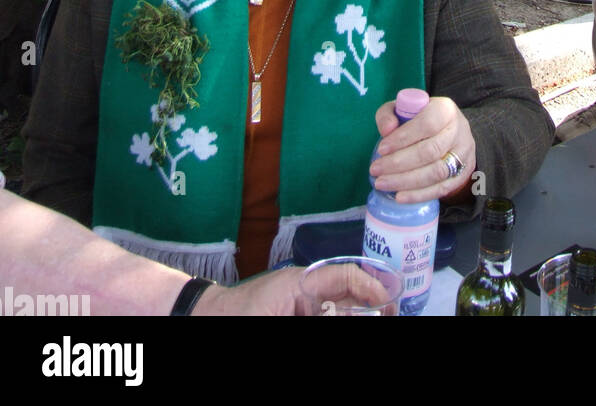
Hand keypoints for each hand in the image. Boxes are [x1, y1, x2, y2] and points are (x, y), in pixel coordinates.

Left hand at [192, 264, 393, 316]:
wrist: (205, 319)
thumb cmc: (234, 315)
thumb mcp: (278, 315)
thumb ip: (317, 311)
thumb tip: (344, 311)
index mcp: (301, 281)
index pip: (345, 275)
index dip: (370, 286)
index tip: (388, 302)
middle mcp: (305, 290)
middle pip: (348, 294)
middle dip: (370, 305)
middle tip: (390, 314)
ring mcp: (301, 306)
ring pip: (338, 307)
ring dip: (356, 312)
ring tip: (378, 315)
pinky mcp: (296, 313)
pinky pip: (324, 313)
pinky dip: (340, 314)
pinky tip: (354, 317)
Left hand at [370, 96, 476, 202]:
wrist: (449, 132)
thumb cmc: (421, 119)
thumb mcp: (403, 109)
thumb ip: (389, 114)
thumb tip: (386, 130)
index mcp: (446, 110)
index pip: (427, 124)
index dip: (403, 138)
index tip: (381, 148)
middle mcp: (459, 131)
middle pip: (430, 151)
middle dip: (399, 163)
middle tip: (375, 169)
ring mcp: (464, 154)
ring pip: (436, 172)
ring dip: (406, 181)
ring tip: (382, 183)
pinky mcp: (463, 174)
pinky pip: (442, 189)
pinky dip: (419, 195)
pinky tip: (400, 197)